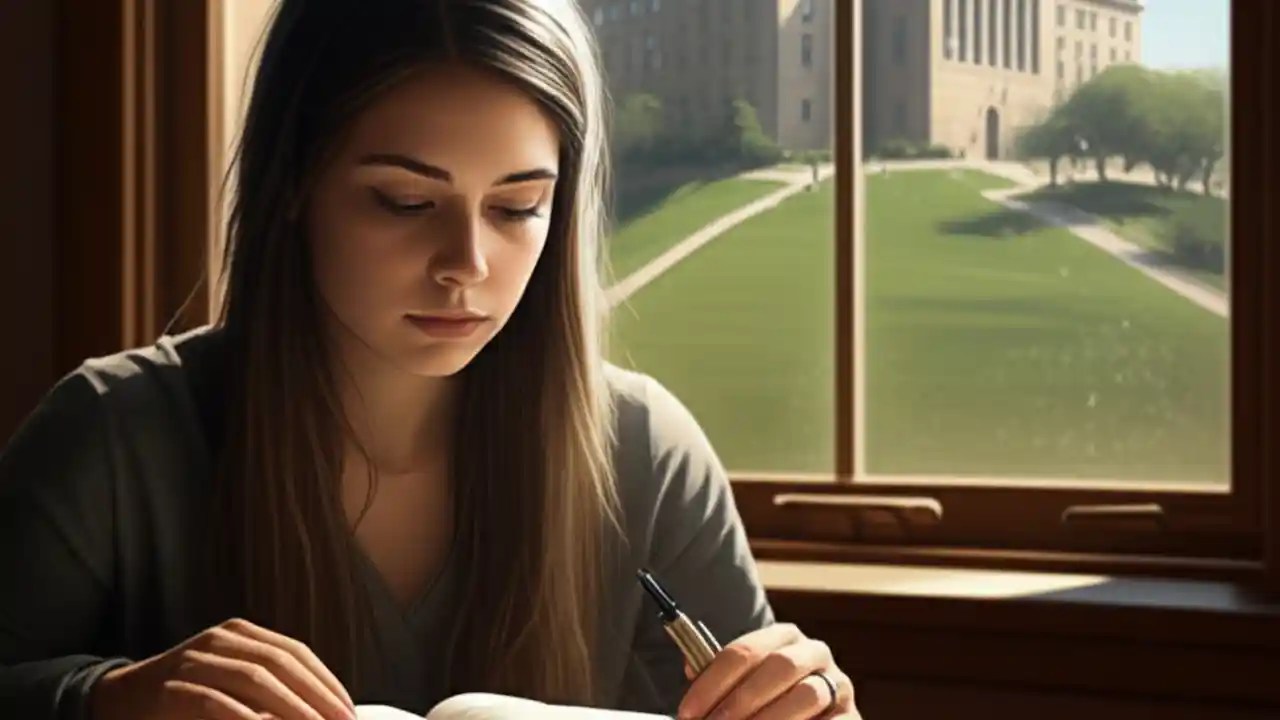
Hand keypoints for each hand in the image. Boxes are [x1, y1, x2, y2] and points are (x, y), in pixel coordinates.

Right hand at [90, 617, 356, 719]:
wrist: (117, 700)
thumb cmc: (184, 697)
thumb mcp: (230, 684)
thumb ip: (268, 690)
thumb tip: (318, 710)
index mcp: (241, 633)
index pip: (296, 653)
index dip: (326, 682)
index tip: (350, 710)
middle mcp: (221, 639)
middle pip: (281, 664)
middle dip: (317, 696)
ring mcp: (194, 659)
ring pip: (253, 679)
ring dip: (290, 707)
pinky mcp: (172, 687)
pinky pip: (213, 701)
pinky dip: (243, 718)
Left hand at [676, 623, 858, 719]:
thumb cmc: (769, 702)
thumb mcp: (744, 685)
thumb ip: (718, 677)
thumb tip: (692, 668)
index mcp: (783, 638)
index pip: (744, 651)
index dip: (712, 682)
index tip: (689, 712)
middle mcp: (814, 653)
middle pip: (778, 667)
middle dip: (740, 700)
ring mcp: (837, 684)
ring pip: (806, 695)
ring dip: (768, 719)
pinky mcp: (852, 716)